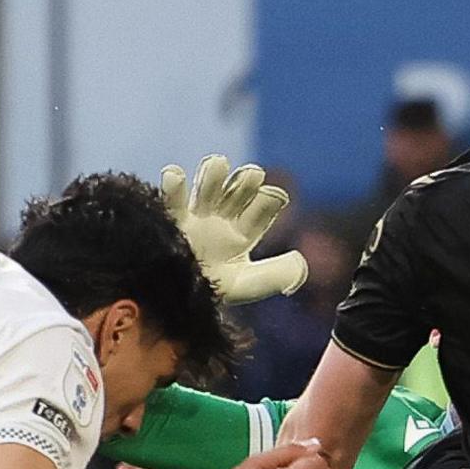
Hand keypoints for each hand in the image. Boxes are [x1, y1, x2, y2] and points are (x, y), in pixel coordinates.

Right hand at [160, 155, 304, 303]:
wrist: (176, 305)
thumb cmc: (213, 294)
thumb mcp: (247, 286)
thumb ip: (274, 275)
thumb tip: (298, 260)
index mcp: (246, 231)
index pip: (264, 205)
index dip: (270, 198)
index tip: (274, 197)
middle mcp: (223, 218)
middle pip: (239, 189)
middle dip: (247, 179)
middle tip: (253, 175)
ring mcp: (197, 216)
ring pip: (209, 184)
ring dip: (214, 172)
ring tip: (218, 163)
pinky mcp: (171, 220)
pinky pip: (172, 197)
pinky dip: (173, 184)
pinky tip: (175, 175)